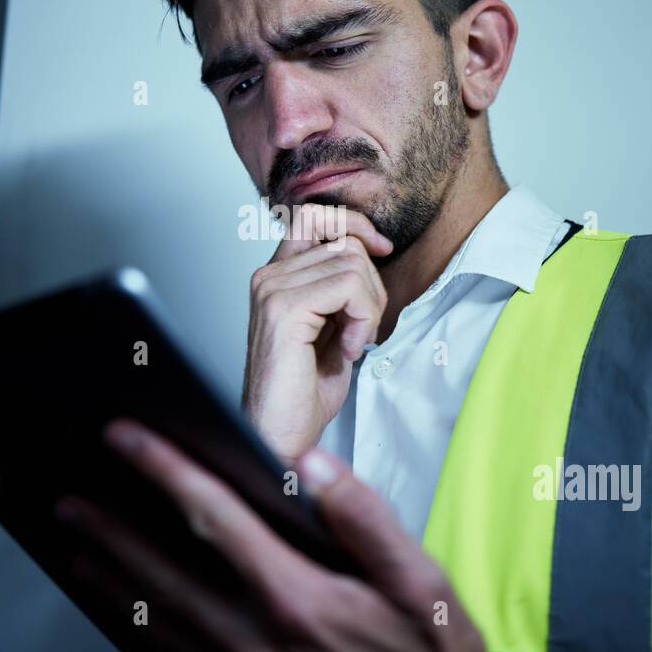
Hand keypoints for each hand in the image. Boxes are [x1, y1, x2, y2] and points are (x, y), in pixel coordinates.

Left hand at [53, 418, 485, 651]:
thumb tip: (314, 466)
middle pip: (165, 570)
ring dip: (112, 581)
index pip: (215, 516)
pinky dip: (135, 633)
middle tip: (70, 500)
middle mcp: (255, 637)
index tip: (125, 437)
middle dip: (112, 528)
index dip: (165, 469)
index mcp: (297, 598)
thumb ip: (368, 522)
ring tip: (79, 550)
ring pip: (157, 620)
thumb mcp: (423, 589)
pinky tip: (119, 614)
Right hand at [242, 203, 392, 462]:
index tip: (382, 251)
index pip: (317, 215)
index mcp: (277, 275)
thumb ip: (342, 286)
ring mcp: (272, 289)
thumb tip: (371, 250)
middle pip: (345, 241)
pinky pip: (348, 285)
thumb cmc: (304, 391)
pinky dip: (363, 317)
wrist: (280, 436)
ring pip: (351, 262)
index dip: (355, 225)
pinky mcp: (283, 309)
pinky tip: (348, 348)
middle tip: (362, 330)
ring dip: (370, 306)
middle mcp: (268, 275)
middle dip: (372, 286)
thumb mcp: (332, 326)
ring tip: (352, 342)